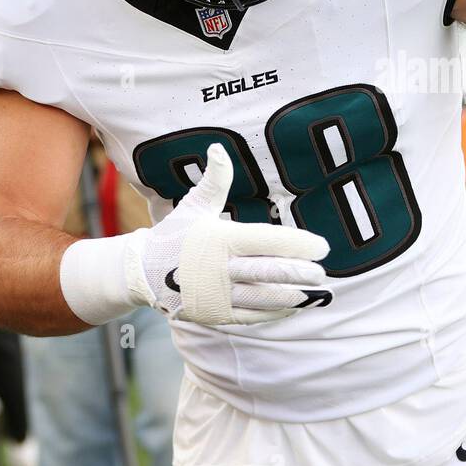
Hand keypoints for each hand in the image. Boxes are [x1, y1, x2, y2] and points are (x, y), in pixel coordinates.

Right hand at [59, 145, 331, 326]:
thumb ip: (215, 180)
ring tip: (317, 294)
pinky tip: (293, 307)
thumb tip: (218, 148)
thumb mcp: (194, 205)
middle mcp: (219, 269)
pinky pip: (251, 317)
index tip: (323, 247)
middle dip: (300, 274)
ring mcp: (217, 295)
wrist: (142, 273)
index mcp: (219, 239)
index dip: (299, 245)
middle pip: (269, 273)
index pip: (267, 241)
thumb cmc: (176, 234)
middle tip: (323, 273)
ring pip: (263, 299)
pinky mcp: (214, 315)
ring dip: (293, 298)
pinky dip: (274, 314)